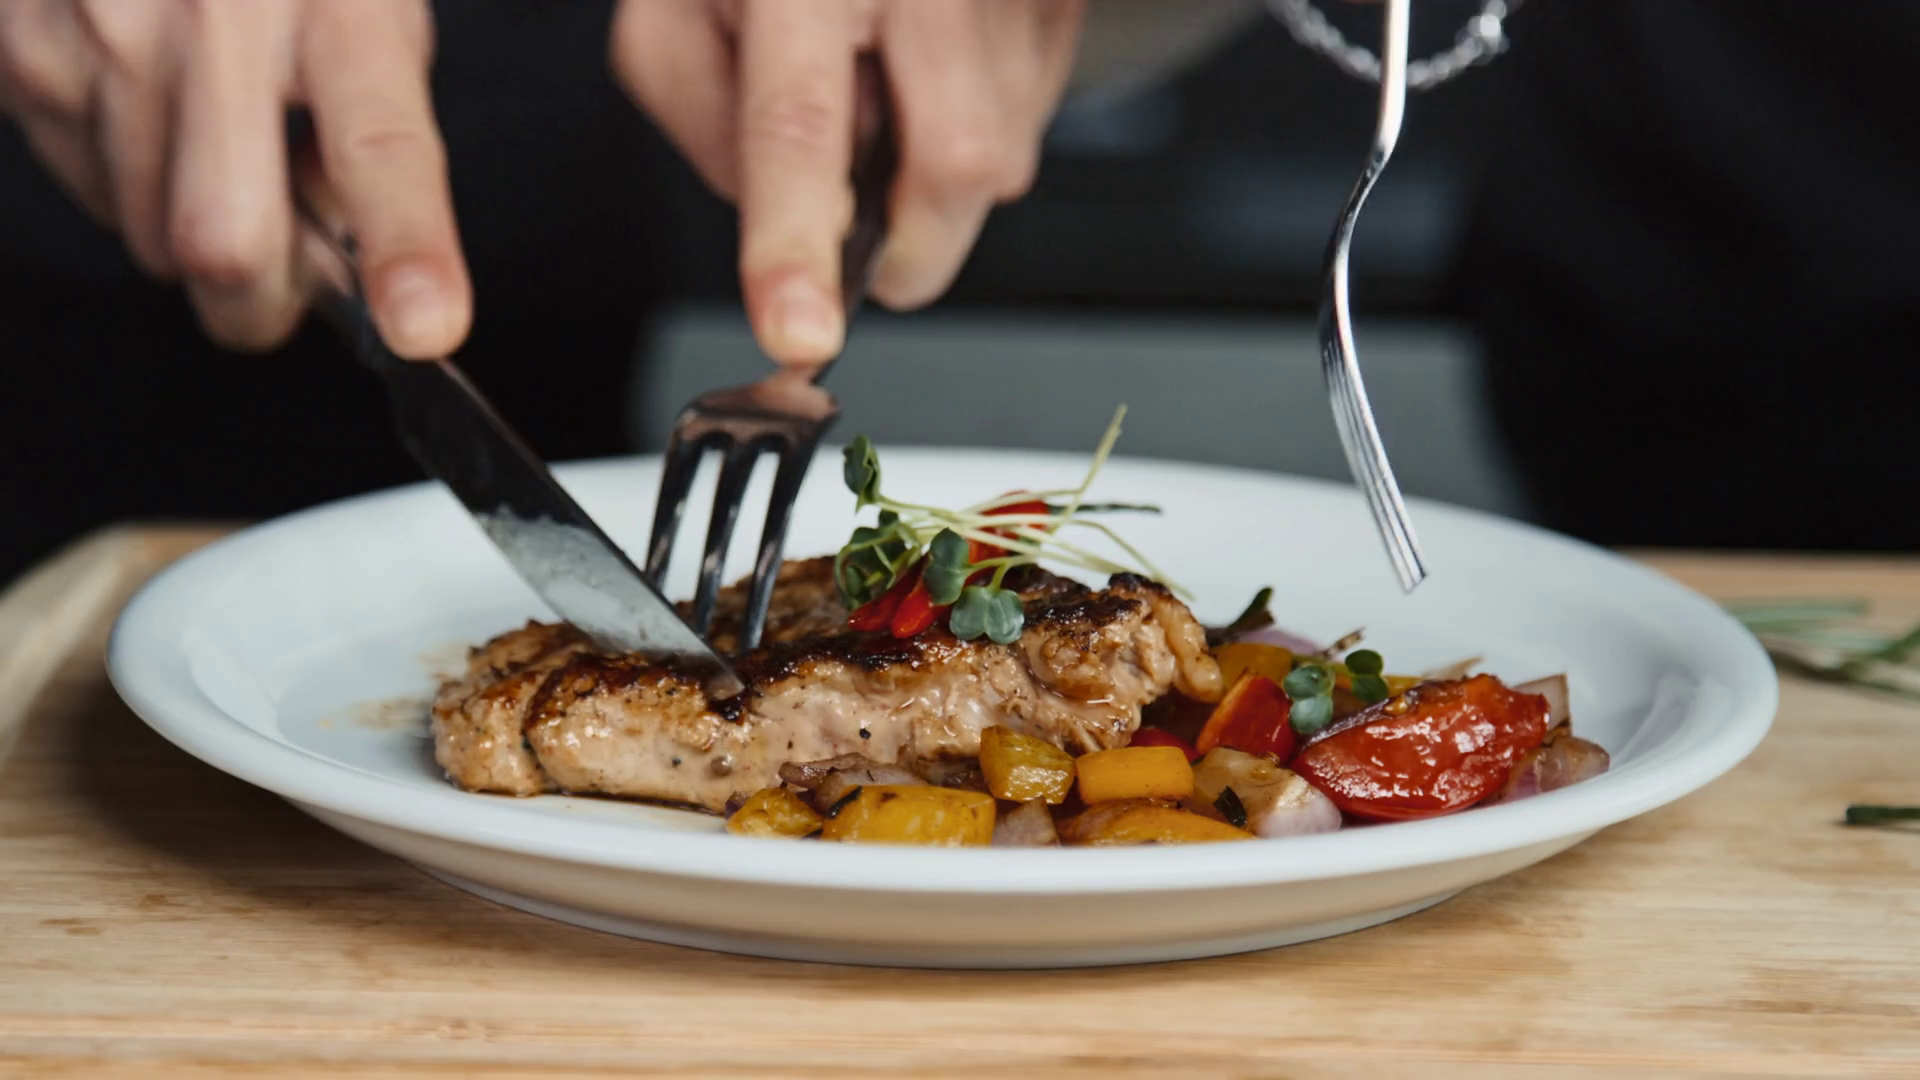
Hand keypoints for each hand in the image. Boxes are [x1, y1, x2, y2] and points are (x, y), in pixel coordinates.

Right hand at [0, 0, 468, 358]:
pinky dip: (131, 184)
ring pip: (149, 238)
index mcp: (335, 7)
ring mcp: (101, 39)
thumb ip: (373, 134)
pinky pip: (88, 190)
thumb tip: (357, 264)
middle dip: (264, 304)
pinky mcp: (23, 59)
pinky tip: (153, 108)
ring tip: (216, 139)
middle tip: (294, 277)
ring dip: (193, 231)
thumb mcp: (367, 10)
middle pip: (225, 245)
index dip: (406, 248)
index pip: (379, 147)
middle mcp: (213, 21)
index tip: (425, 327)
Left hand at [613, 0, 1085, 365]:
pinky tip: (932, 77)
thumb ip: (703, 119)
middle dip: (911, 245)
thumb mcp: (676, 11)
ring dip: (934, 179)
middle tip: (863, 236)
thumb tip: (776, 224)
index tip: (802, 334)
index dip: (797, 243)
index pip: (798, 125)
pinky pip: (1030, 126)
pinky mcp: (1064, 13)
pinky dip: (972, 134)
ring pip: (999, 165)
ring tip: (891, 98)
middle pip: (955, 167)